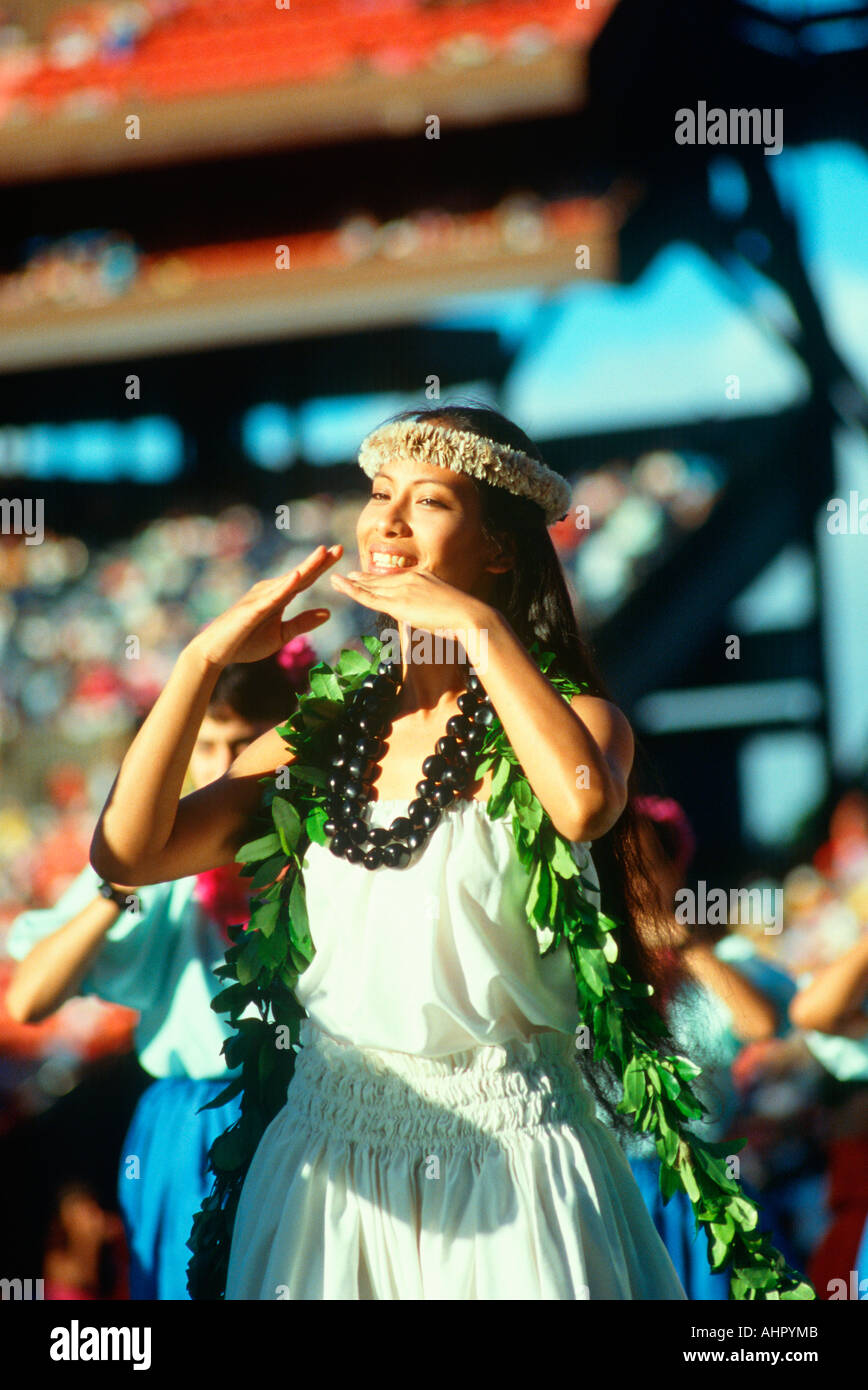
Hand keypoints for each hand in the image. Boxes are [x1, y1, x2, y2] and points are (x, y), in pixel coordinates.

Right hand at [188, 544, 341, 667]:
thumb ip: (303, 623)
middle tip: (340, 548)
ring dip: (306, 567)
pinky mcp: (251, 610)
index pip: (305, 580)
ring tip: (322, 553)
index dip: (322, 567)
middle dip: (319, 561)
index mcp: (279, 596)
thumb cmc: (246, 642)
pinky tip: (297, 576)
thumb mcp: (281, 635)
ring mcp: (260, 599)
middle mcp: (270, 591)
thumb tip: (329, 613)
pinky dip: (285, 586)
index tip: (340, 553)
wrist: (216, 652)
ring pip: (288, 581)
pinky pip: (271, 597)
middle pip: (300, 575)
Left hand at [329, 564, 484, 637]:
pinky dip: (352, 591)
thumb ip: (434, 607)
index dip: (380, 578)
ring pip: (371, 587)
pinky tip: (340, 586)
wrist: (469, 616)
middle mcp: (410, 578)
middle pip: (380, 579)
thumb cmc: (464, 617)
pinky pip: (369, 597)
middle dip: (363, 578)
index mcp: (422, 576)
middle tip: (348, 576)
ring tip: (336, 580)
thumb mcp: (446, 607)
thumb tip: (432, 616)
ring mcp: (402, 590)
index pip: (395, 578)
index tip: (370, 577)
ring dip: (351, 583)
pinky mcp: (397, 604)